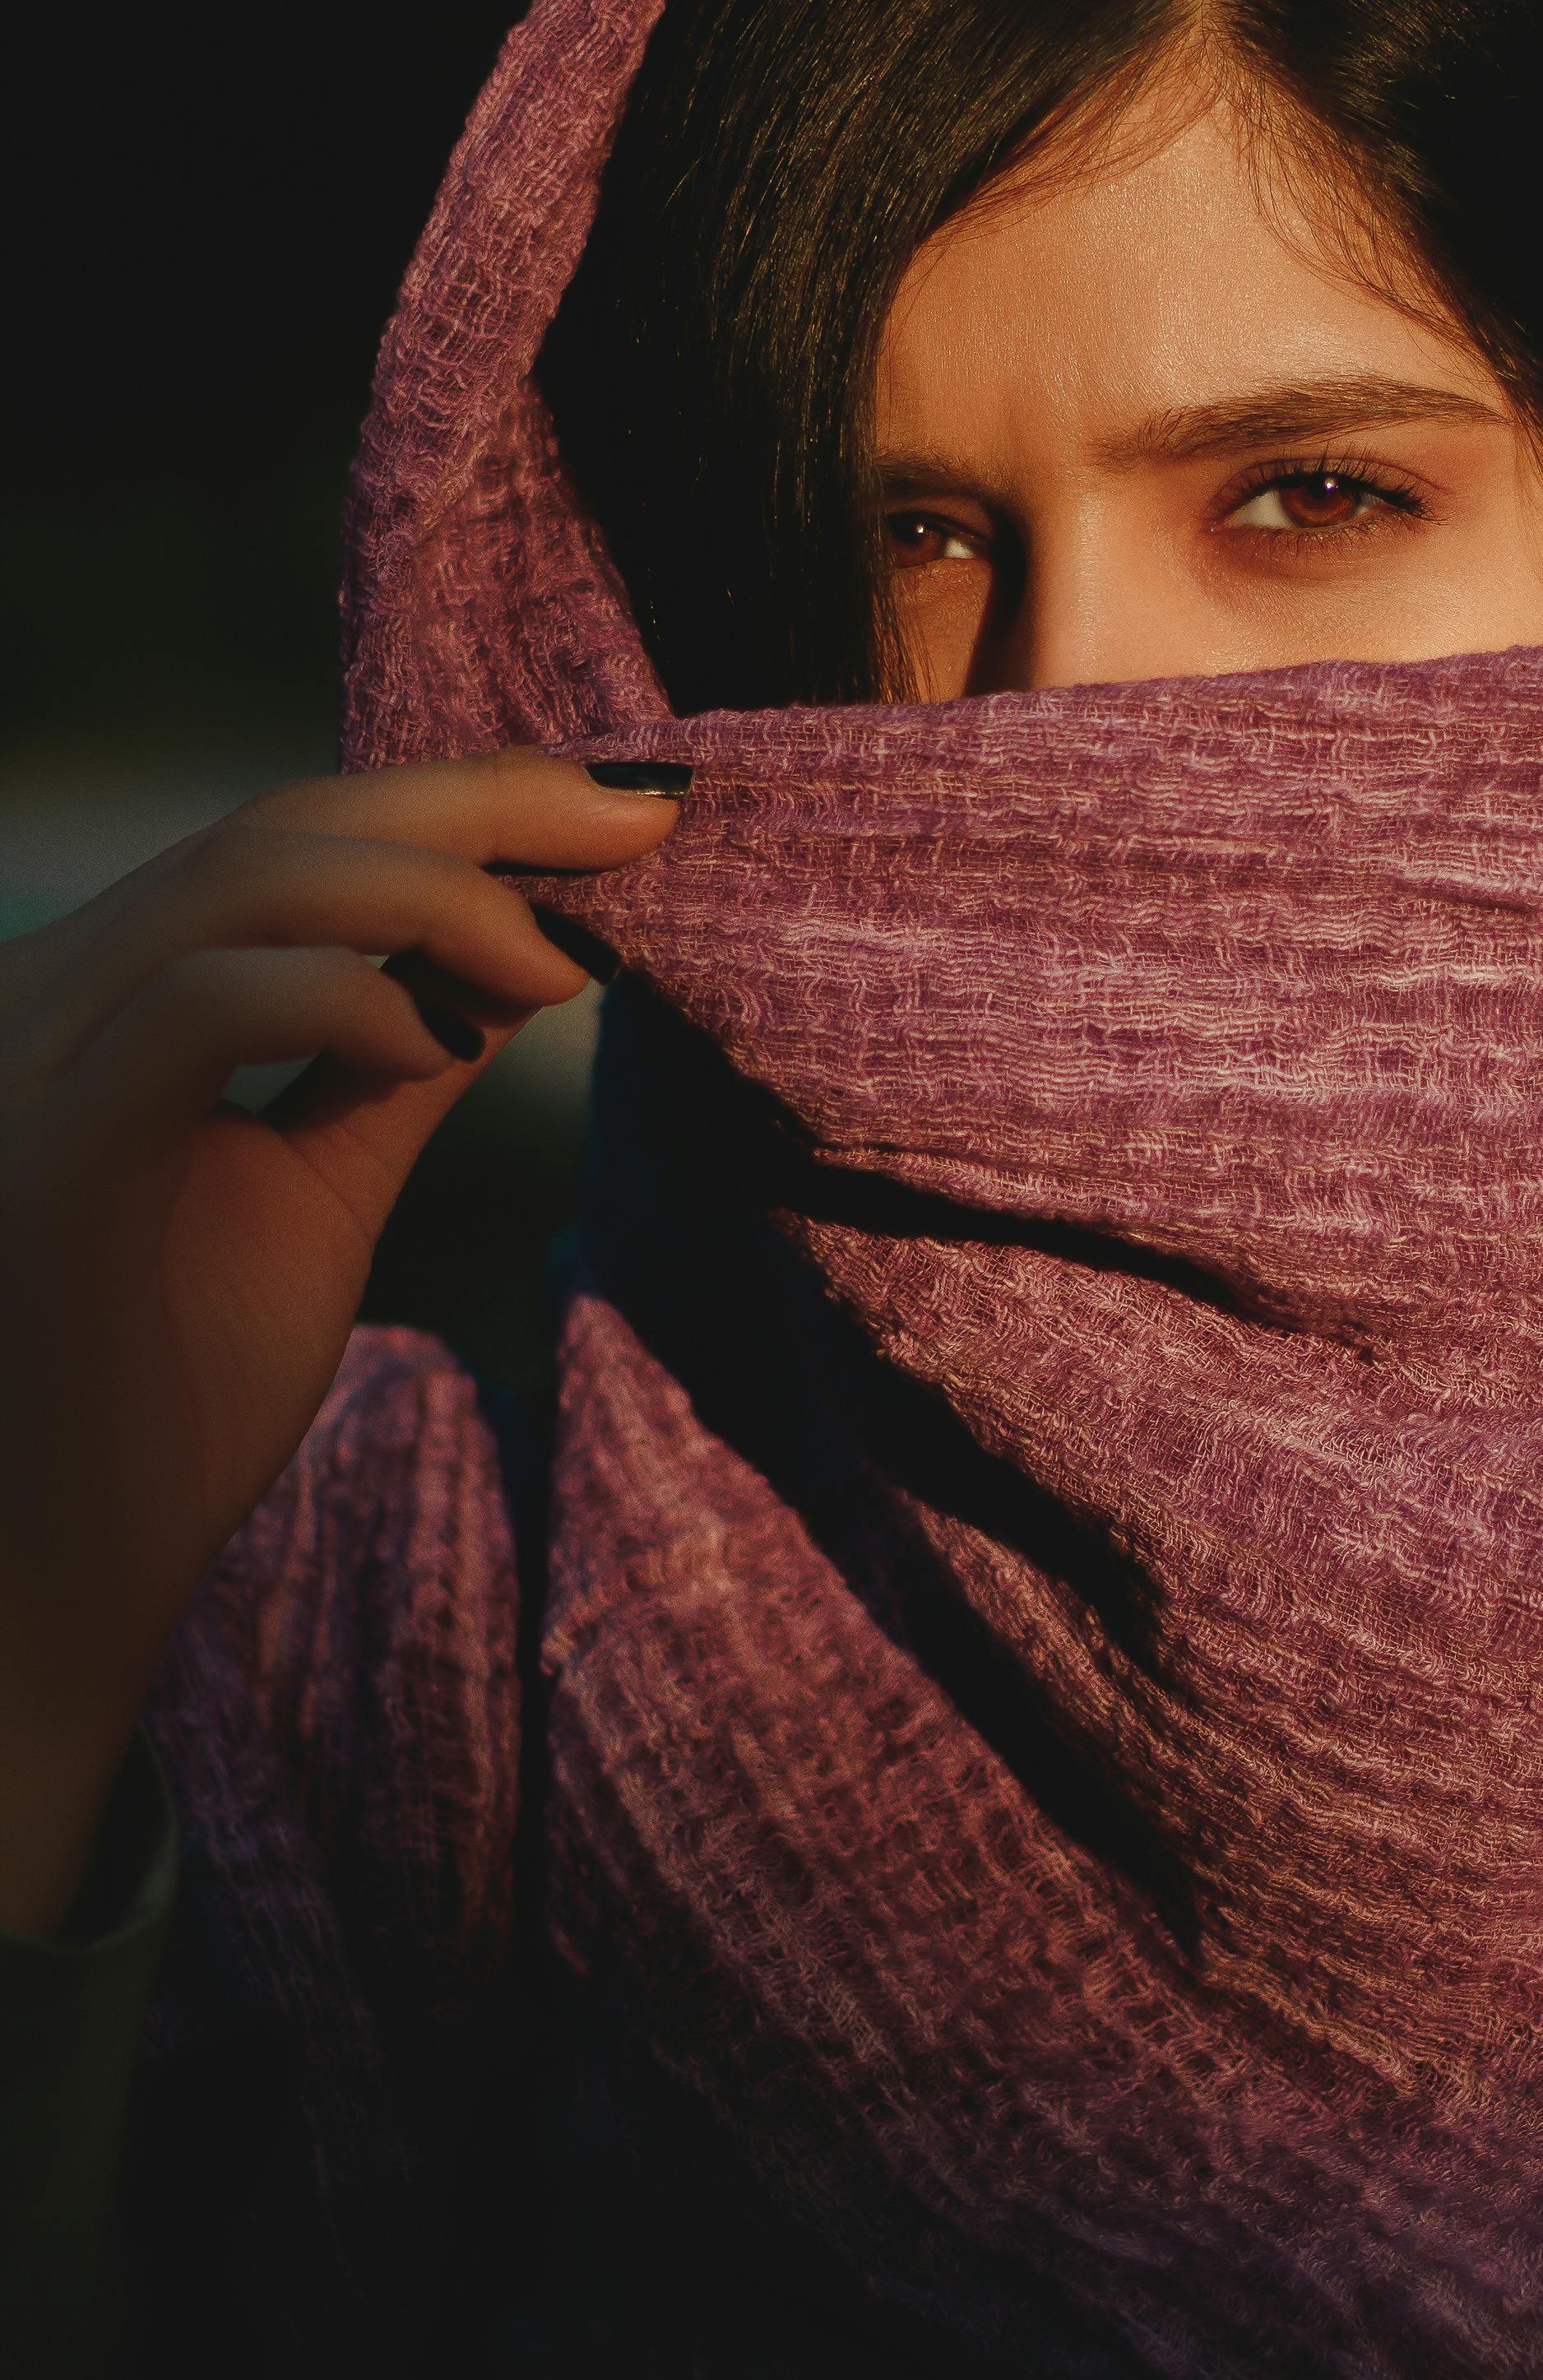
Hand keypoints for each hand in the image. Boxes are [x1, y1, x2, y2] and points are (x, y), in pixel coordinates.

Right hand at [0, 751, 681, 1933]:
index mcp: (98, 998)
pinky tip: (454, 1039)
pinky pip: (200, 1008)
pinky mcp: (46, 1155)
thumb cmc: (165, 1399)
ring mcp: (27, 1067)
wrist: (51, 1580)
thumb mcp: (315, 1189)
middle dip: (481, 803)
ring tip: (569, 952)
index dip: (462, 799)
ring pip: (242, 882)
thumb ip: (395, 1061)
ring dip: (439, 893)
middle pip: (277, 826)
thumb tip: (530, 948)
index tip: (624, 809)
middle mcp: (39, 1000)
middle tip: (644, 821)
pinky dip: (351, 997)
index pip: (286, 838)